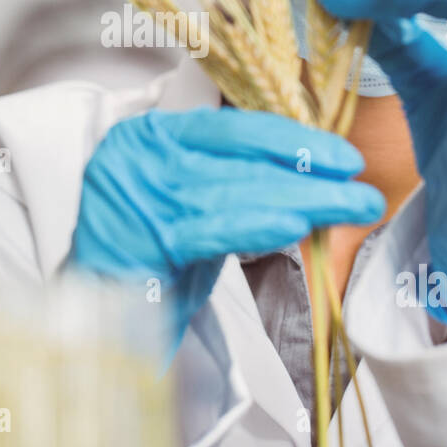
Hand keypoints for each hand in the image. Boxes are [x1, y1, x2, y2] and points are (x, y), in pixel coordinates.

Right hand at [68, 107, 385, 357]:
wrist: (84, 322)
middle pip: (241, 155)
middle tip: (362, 185)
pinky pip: (218, 226)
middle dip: (310, 170)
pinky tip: (300, 227)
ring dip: (304, 200)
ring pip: (238, 189)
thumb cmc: (142, 263)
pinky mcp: (147, 237)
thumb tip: (305, 179)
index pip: (231, 125)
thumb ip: (228, 184)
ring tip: (352, 206)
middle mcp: (140, 154)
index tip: (341, 156)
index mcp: (149, 135)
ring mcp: (140, 193)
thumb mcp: (183, 208)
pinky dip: (263, 225)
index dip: (291, 137)